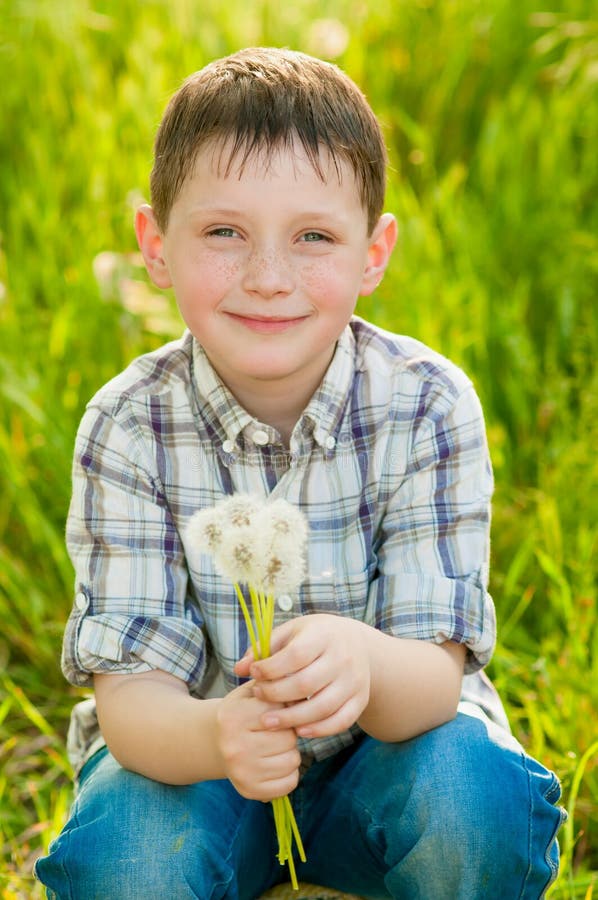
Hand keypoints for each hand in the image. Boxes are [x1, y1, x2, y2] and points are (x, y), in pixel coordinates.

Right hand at [216, 681, 299, 800]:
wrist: (214, 742)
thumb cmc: (241, 711)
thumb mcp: (251, 691)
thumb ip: (274, 684)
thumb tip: (300, 693)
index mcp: (234, 716)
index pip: (279, 711)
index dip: (285, 708)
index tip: (278, 709)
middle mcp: (234, 746)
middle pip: (288, 738)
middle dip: (289, 732)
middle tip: (278, 731)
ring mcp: (241, 771)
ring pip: (292, 760)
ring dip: (290, 752)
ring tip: (276, 746)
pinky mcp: (249, 790)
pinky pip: (290, 782)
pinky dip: (289, 773)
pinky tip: (275, 763)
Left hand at [234, 614, 370, 738]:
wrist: (357, 643)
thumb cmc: (315, 637)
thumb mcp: (292, 632)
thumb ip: (264, 648)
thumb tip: (239, 668)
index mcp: (323, 635)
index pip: (295, 656)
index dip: (270, 668)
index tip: (254, 673)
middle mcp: (343, 657)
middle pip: (306, 684)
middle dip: (276, 695)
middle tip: (258, 696)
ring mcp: (354, 680)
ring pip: (322, 707)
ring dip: (291, 719)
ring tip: (269, 721)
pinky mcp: (360, 699)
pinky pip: (340, 721)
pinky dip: (318, 730)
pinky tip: (297, 730)